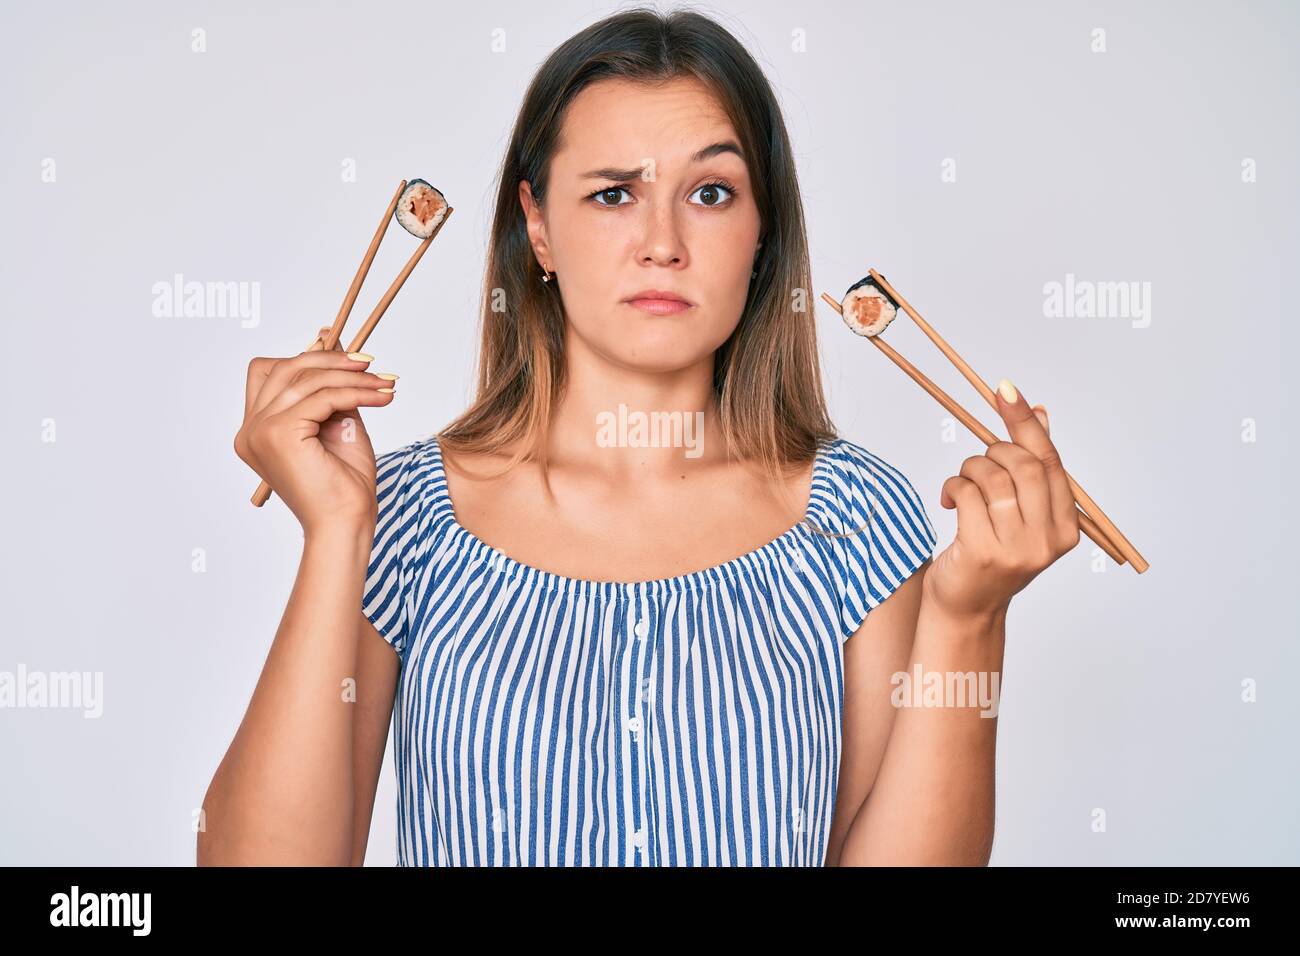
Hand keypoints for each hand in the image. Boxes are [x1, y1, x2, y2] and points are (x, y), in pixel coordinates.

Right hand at [234, 327, 396, 535]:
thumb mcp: (339, 425)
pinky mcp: (278, 434)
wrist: (346, 526)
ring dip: (352, 377)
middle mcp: (249, 430)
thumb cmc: (343, 487)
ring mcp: (259, 431)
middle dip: (333, 362)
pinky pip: (322, 397)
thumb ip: (334, 391)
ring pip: (307, 380)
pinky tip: (383, 397)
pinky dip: (356, 392)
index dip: (309, 359)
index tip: (353, 362)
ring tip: (385, 383)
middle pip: (286, 369)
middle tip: (372, 365)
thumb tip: (343, 352)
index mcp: (255, 430)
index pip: (270, 373)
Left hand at [923, 379, 1080, 619]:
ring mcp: (1018, 549)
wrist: (966, 609)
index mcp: (1066, 528)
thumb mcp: (1018, 514)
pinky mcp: (983, 552)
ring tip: (961, 485)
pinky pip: (967, 494)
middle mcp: (1048, 540)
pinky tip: (949, 502)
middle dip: (993, 452)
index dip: (1026, 422)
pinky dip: (953, 487)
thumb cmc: (990, 555)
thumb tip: (1042, 413)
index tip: (1005, 389)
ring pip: (992, 477)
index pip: (1050, 462)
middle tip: (977, 463)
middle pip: (1023, 466)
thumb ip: (1032, 470)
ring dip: (969, 470)